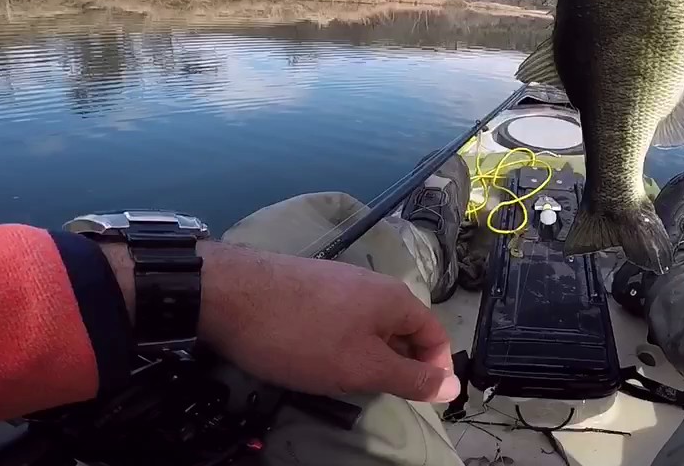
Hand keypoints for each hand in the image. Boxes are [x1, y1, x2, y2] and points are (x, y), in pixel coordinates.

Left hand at [107, 241, 460, 402]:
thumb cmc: (304, 337)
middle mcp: (374, 284)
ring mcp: (341, 281)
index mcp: (396, 299)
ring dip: (367, 357)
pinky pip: (343, 319)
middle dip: (398, 365)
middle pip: (404, 329)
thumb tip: (453, 385)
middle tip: (375, 396)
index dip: (435, 370)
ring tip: (343, 381)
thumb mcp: (362, 368)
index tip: (420, 401)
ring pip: (370, 327)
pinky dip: (341, 344)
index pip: (435, 335)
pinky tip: (316, 358)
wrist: (230, 296)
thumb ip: (410, 378)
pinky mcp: (312, 286)